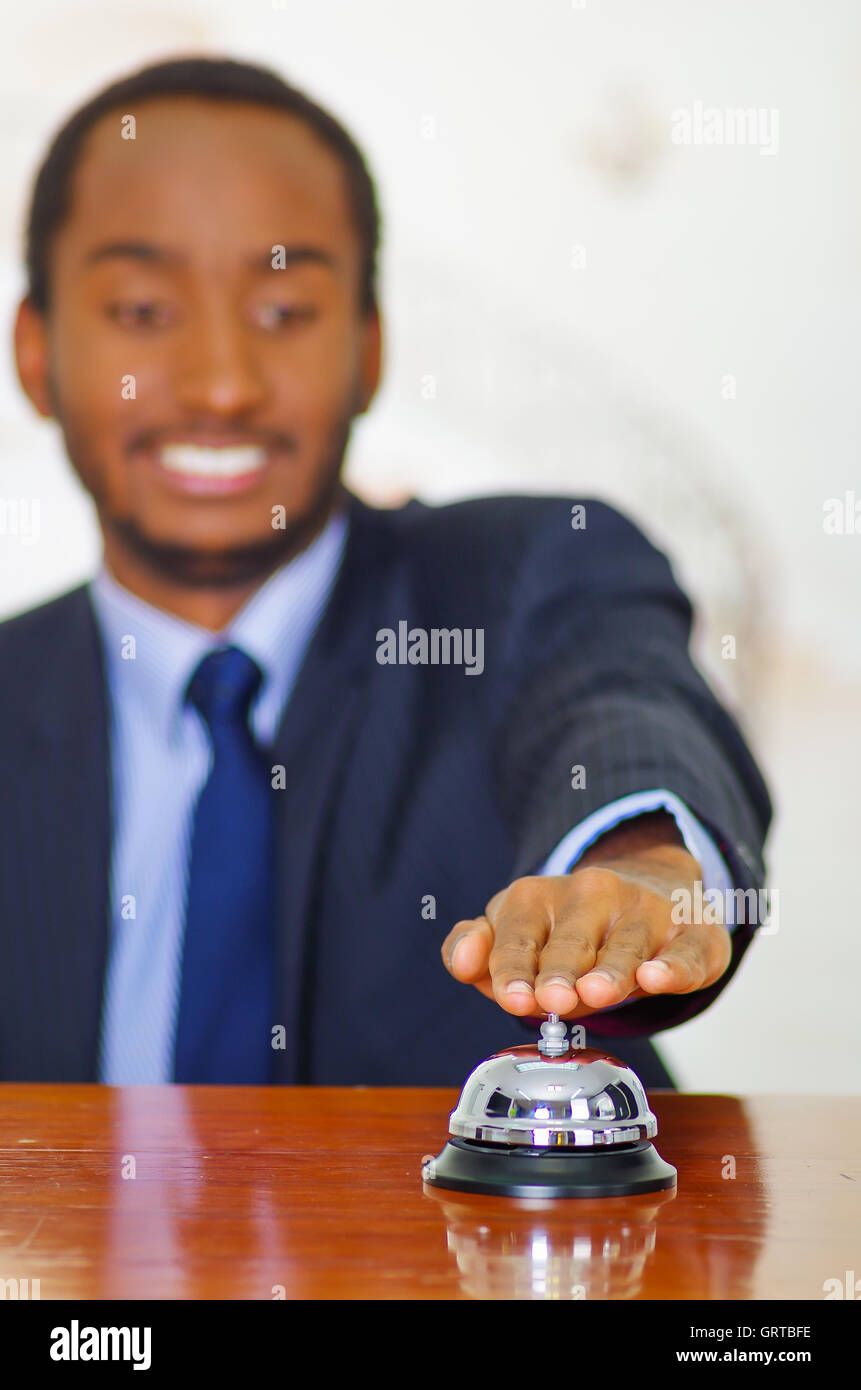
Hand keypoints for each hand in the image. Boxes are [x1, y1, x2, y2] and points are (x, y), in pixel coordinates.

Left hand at [441, 815, 731, 1018]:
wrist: (649, 891)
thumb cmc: (568, 932)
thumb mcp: (516, 935)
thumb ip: (480, 951)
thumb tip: (462, 960)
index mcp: (539, 896)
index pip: (518, 934)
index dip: (513, 967)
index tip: (511, 997)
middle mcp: (594, 894)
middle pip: (572, 940)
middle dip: (561, 971)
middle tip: (553, 1000)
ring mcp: (646, 910)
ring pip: (628, 945)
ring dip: (613, 970)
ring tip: (597, 992)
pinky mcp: (694, 931)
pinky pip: (688, 950)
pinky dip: (675, 965)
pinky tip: (659, 978)